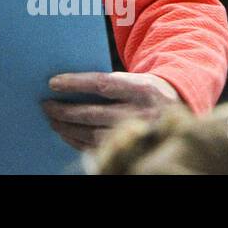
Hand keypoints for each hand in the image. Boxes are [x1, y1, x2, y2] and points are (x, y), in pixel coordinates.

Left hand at [41, 71, 180, 150]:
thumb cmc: (146, 90)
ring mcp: (138, 134)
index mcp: (141, 88)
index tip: (53, 83)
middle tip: (46, 105)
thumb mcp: (136, 79)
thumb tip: (68, 83)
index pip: (103, 84)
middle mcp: (142, 112)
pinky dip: (80, 142)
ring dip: (69, 129)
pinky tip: (67, 134)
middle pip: (95, 114)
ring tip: (53, 120)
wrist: (180, 109)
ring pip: (95, 135)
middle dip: (66, 111)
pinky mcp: (134, 148)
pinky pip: (100, 149)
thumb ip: (110, 81)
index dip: (76, 83)